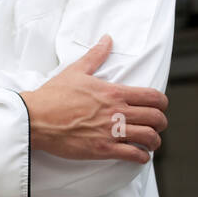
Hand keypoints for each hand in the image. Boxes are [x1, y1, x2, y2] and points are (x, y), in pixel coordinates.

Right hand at [20, 35, 167, 162]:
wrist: (35, 118)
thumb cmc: (53, 95)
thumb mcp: (76, 71)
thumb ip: (96, 55)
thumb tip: (107, 39)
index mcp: (114, 92)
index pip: (153, 97)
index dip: (162, 103)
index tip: (159, 108)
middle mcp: (117, 112)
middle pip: (156, 118)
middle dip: (161, 123)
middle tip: (156, 126)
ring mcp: (111, 132)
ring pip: (149, 138)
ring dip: (154, 141)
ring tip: (150, 143)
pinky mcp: (102, 149)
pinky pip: (133, 155)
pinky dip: (141, 157)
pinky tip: (139, 156)